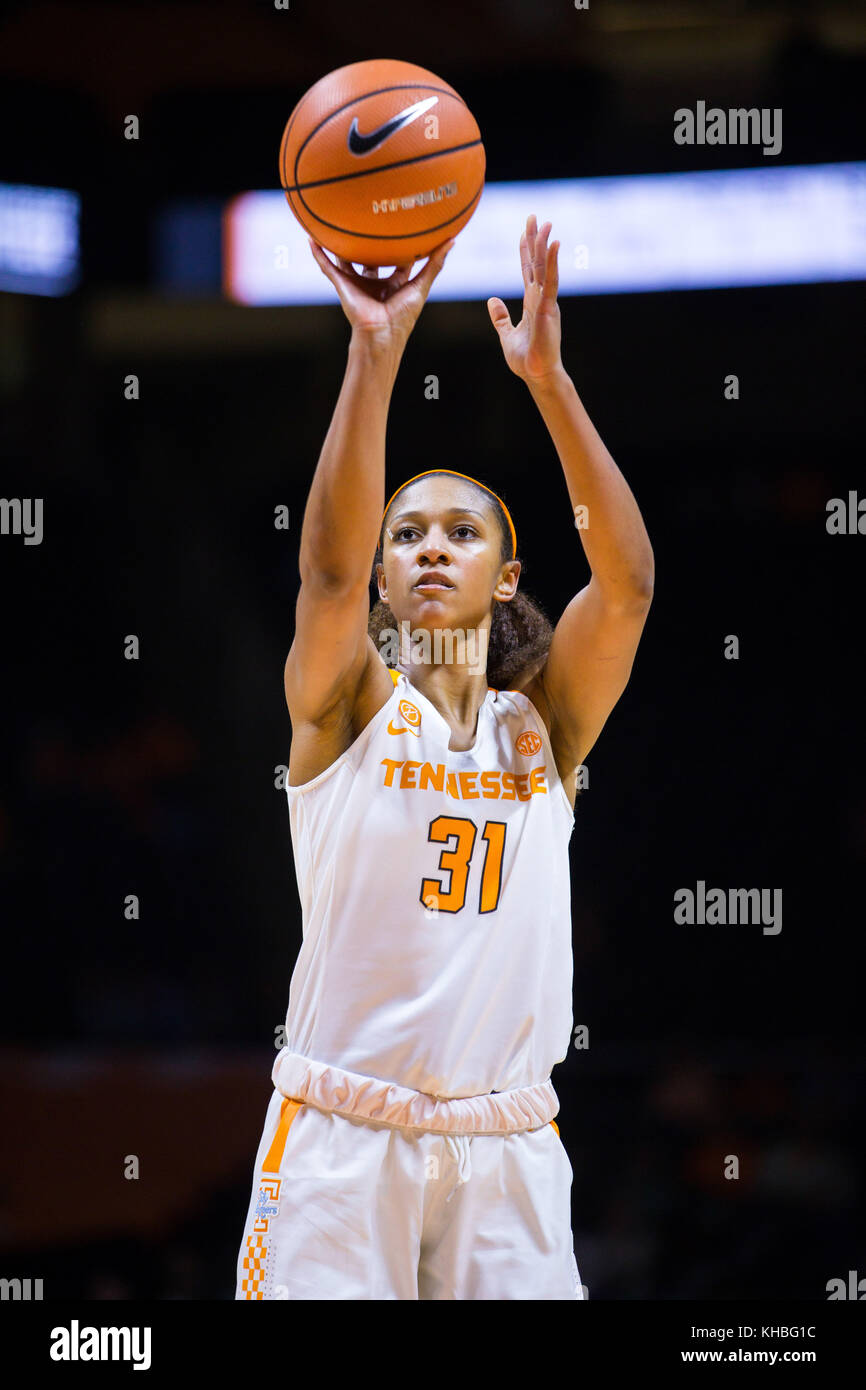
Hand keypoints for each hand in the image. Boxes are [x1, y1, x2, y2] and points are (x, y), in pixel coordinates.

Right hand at [308, 237, 455, 352]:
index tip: (403, 225)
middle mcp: (374, 281)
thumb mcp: (421, 285)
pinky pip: (327, 266)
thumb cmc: (403, 316)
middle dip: (369, 242)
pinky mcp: (342, 284)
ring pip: (347, 259)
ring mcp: (357, 282)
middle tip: (369, 218)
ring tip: (334, 224)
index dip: (400, 244)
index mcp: (394, 283)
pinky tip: (311, 239)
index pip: (397, 260)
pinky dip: (319, 254)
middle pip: (371, 257)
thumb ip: (434, 263)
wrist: (381, 334)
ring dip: (339, 245)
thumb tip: (452, 240)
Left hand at [487, 214, 562, 382]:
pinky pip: (550, 281)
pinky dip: (552, 263)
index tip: (525, 229)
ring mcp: (546, 302)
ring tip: (546, 223)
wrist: (536, 375)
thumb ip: (500, 317)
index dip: (525, 249)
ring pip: (545, 268)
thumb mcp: (506, 334)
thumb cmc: (525, 359)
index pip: (528, 269)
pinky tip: (553, 245)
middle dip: (534, 239)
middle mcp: (541, 298)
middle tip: (533, 216)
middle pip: (537, 262)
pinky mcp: (548, 309)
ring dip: (544, 245)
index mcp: (532, 301)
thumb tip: (492, 300)